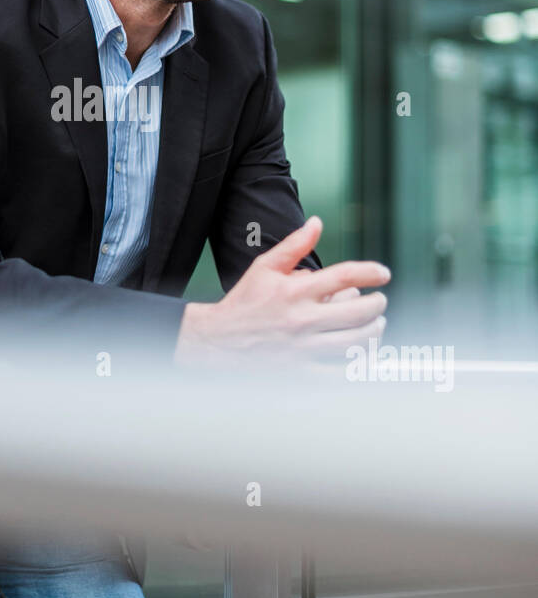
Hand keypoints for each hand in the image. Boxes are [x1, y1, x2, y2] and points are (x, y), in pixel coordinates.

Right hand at [174, 216, 389, 365]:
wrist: (215, 342)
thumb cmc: (244, 302)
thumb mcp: (264, 267)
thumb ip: (294, 245)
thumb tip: (318, 223)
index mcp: (294, 291)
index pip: (344, 276)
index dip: (371, 272)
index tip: (384, 274)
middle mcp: (301, 319)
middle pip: (358, 311)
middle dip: (378, 304)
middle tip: (380, 303)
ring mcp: (302, 348)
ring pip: (355, 342)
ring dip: (374, 332)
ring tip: (376, 326)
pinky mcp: (299, 373)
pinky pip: (340, 374)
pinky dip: (359, 366)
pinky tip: (365, 357)